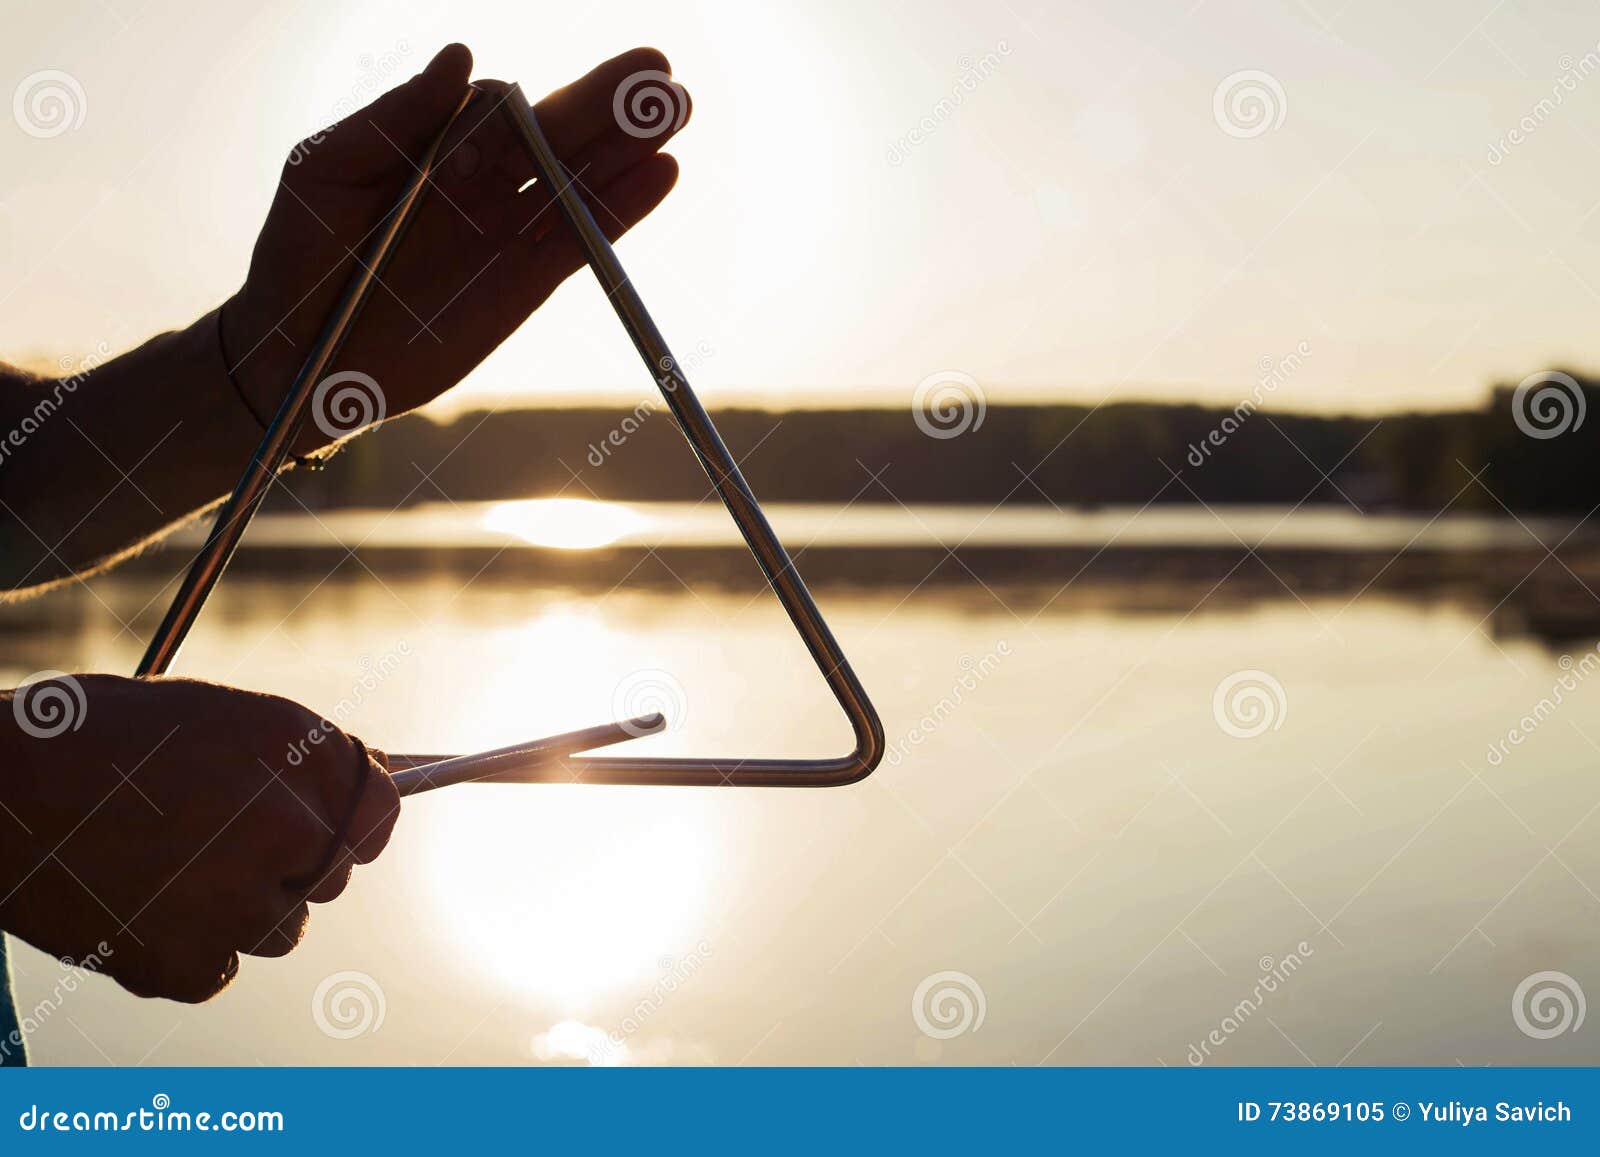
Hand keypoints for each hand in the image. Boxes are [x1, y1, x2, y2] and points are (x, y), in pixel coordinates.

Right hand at [0, 675, 396, 1002]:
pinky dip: (193, 948)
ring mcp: (233, 911)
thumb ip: (309, 758)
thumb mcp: (222, 717)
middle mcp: (280, 839)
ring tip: (172, 866)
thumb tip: (379, 794)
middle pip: (331, 875)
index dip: (362, 818)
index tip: (349, 827)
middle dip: (292, 860)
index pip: (379, 811)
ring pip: (282, 929)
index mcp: (294, 768)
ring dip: (246, 908)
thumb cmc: (105, 739)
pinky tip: (145, 904)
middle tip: (218, 835)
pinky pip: (224, 968)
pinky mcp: (185, 967)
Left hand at [221, 42, 688, 452]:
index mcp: (433, 144)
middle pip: (557, 133)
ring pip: (580, 181)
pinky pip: (580, 242)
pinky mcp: (525, 285)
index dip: (521, 105)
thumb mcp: (325, 170)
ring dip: (629, 148)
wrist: (298, 352)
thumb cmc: (300, 252)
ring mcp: (507, 232)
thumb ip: (391, 119)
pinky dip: (620, 211)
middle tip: (658, 74)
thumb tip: (459, 58)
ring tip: (676, 110)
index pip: (497, 109)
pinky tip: (659, 174)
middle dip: (607, 102)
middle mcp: (480, 182)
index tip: (516, 113)